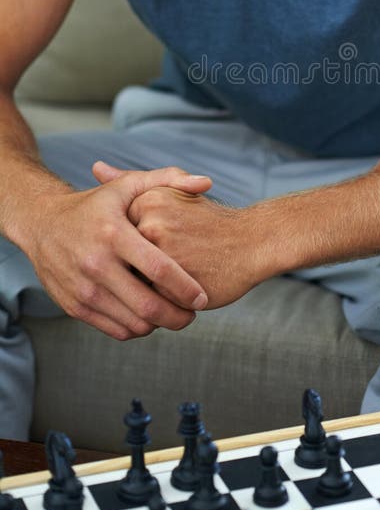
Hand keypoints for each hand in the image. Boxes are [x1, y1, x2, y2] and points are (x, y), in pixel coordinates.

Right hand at [13, 164, 212, 340]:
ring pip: (133, 324)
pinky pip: (116, 330)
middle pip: (148, 306)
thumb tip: (207, 183)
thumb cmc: (96, 204)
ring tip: (174, 313)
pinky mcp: (74, 307)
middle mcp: (96, 264)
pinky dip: (137, 328)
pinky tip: (149, 315)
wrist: (42, 223)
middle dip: (178, 316)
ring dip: (160, 324)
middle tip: (194, 313)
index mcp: (114, 234)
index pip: (159, 269)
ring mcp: (83, 289)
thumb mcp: (128, 185)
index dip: (186, 288)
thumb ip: (169, 180)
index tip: (203, 297)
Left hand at [95, 165, 269, 308]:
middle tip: (169, 264)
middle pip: (122, 258)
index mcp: (147, 200)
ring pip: (133, 280)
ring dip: (146, 285)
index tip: (154, 246)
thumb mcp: (170, 192)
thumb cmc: (209, 220)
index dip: (130, 246)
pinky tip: (180, 288)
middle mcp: (150, 223)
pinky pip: (150, 300)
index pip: (116, 234)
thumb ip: (129, 182)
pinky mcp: (173, 281)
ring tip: (174, 276)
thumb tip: (96, 168)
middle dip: (135, 267)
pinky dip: (161, 299)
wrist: (254, 241)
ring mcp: (162, 252)